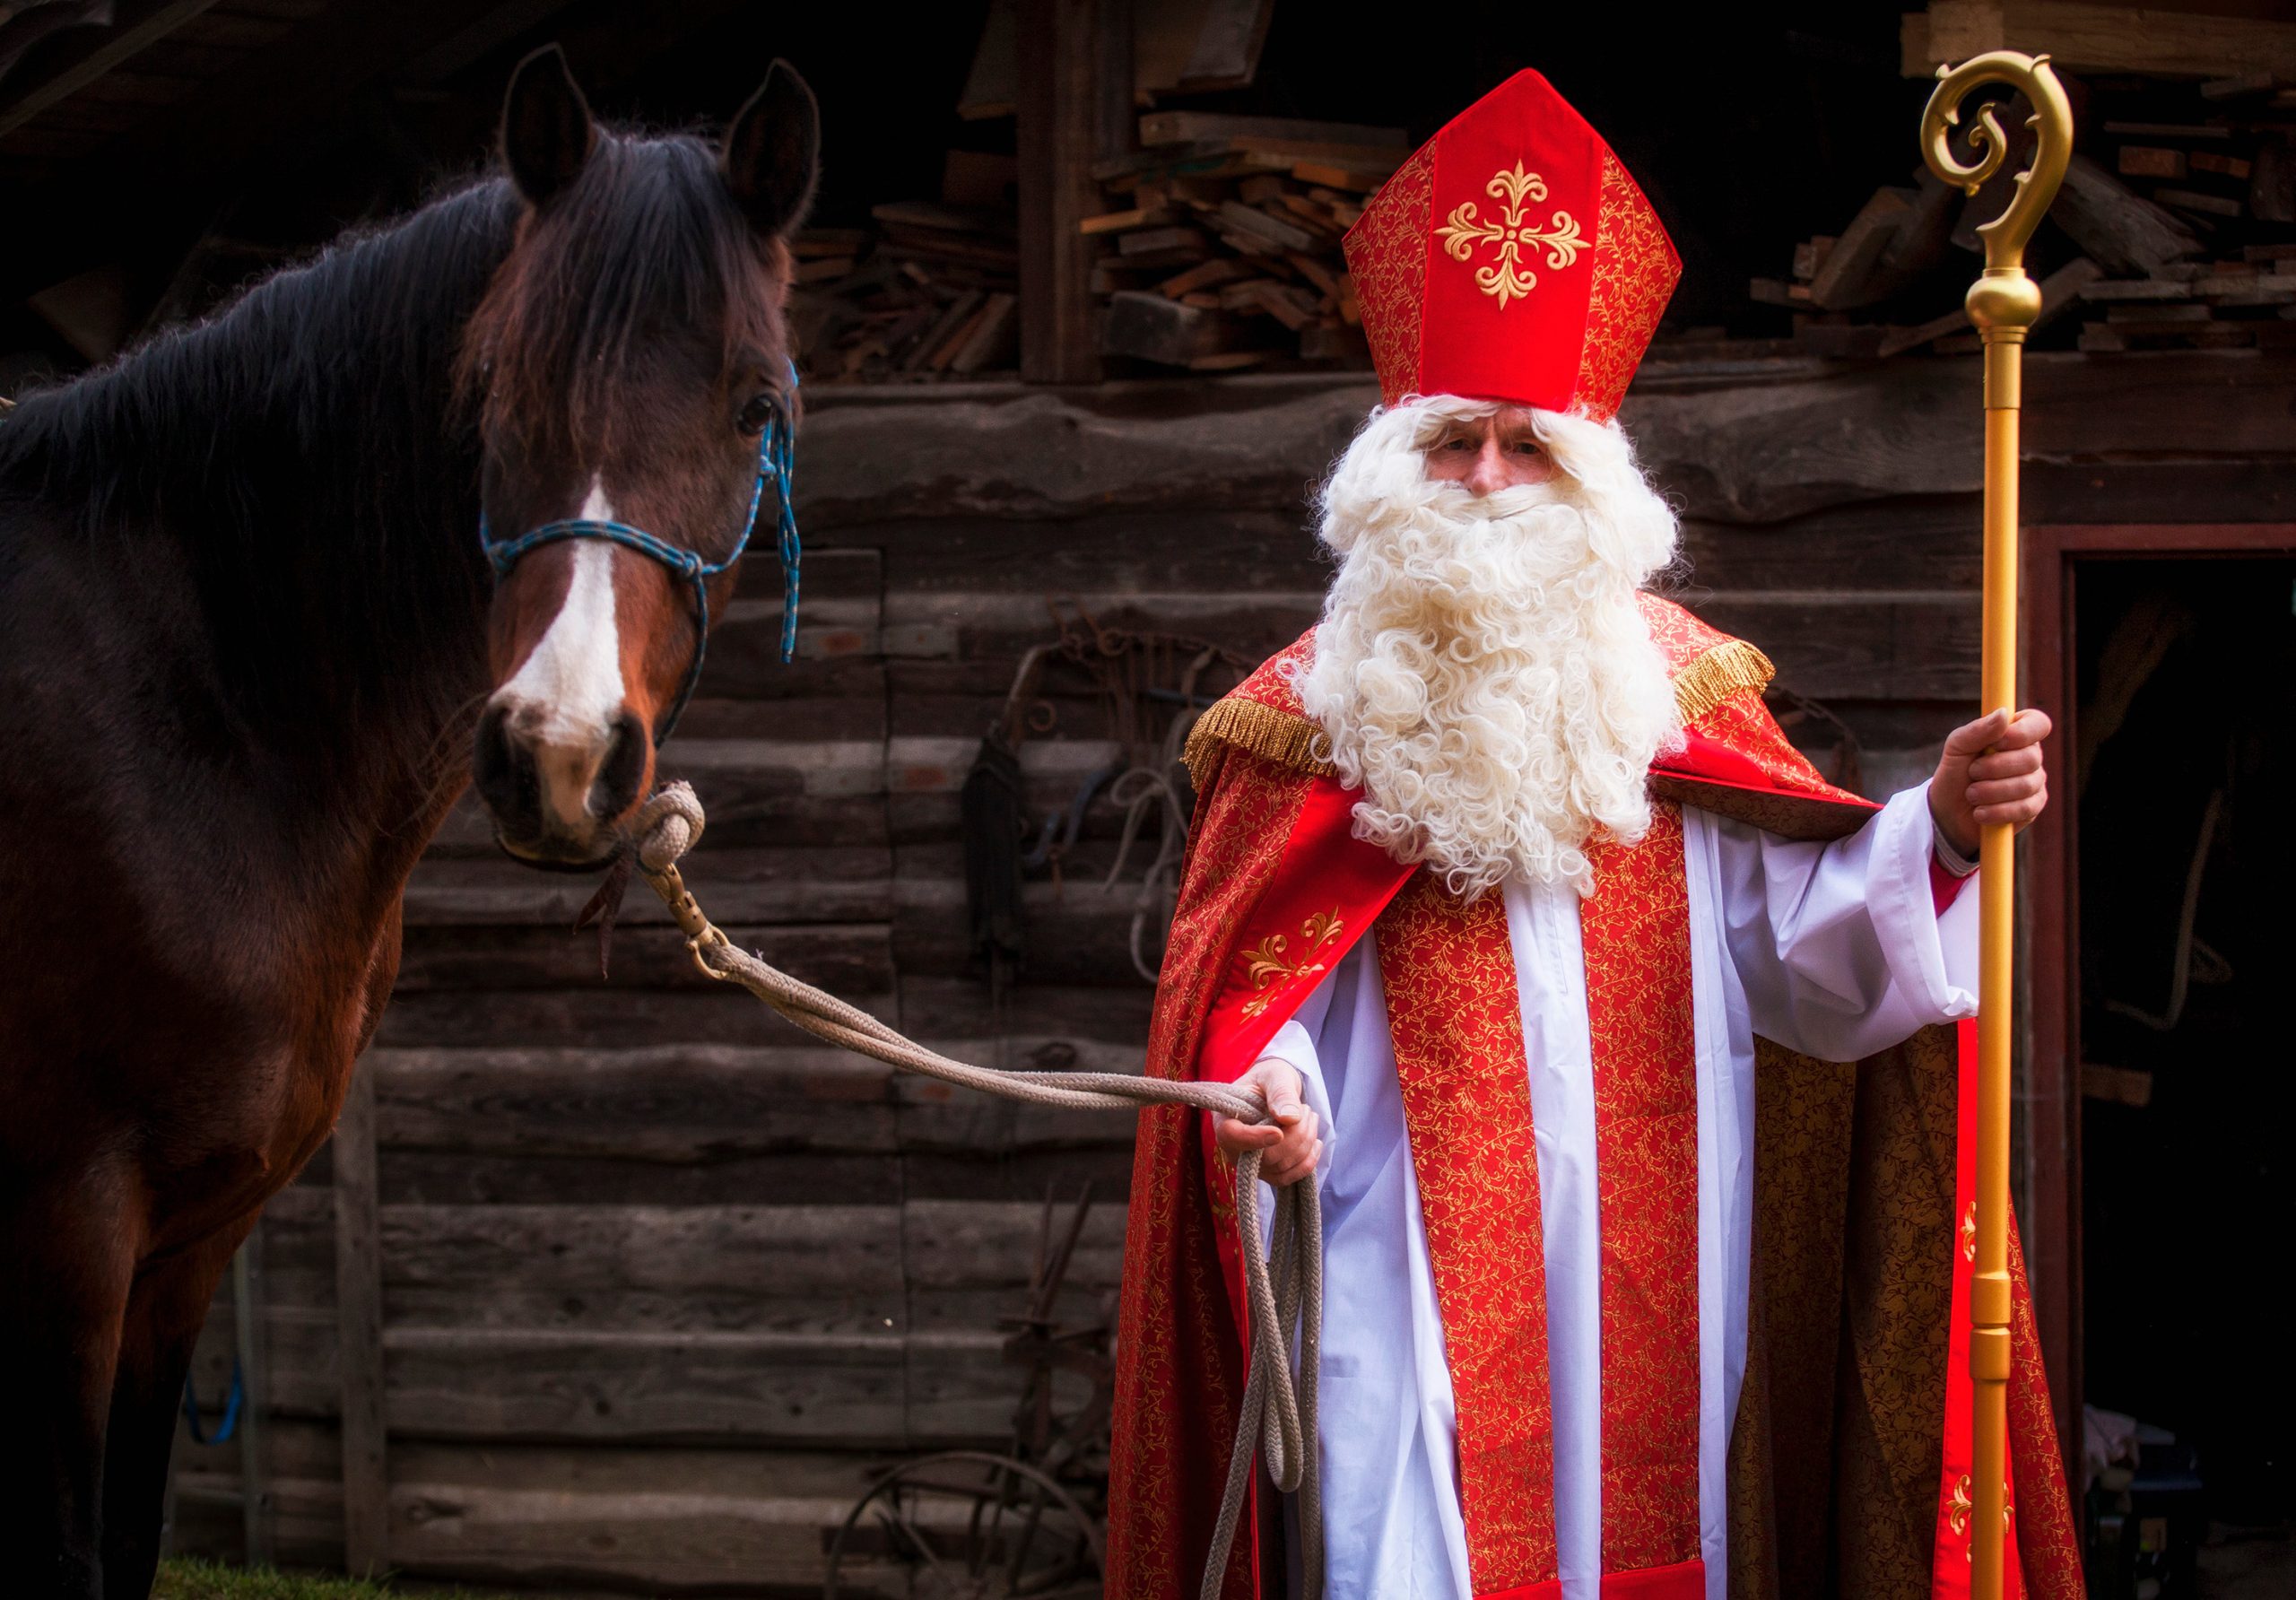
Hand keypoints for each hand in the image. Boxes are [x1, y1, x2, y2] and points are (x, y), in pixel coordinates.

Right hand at [1214, 1058, 1321, 1186]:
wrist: (1275, 1091)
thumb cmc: (1270, 1079)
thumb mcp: (1276, 1076)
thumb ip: (1281, 1093)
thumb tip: (1290, 1118)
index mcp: (1226, 1118)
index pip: (1231, 1136)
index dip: (1255, 1139)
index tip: (1279, 1132)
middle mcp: (1234, 1146)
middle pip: (1264, 1157)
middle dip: (1295, 1136)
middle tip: (1307, 1110)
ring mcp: (1250, 1163)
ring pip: (1281, 1167)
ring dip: (1305, 1143)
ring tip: (1310, 1116)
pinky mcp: (1268, 1172)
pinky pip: (1288, 1178)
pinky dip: (1308, 1162)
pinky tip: (1316, 1143)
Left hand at [1930, 707, 2051, 859]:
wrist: (1948, 811)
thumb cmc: (1955, 773)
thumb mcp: (1957, 747)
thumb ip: (1977, 730)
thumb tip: (2003, 714)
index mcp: (2016, 734)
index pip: (2038, 723)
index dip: (2022, 733)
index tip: (1997, 743)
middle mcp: (2031, 756)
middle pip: (2031, 758)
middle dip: (1994, 768)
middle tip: (1972, 772)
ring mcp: (2035, 782)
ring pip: (2026, 785)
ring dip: (1990, 791)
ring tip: (1971, 794)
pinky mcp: (2033, 807)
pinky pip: (2024, 808)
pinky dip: (1996, 811)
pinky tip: (1980, 812)